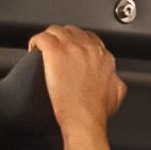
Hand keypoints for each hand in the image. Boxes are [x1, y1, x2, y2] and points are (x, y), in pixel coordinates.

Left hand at [24, 19, 121, 144]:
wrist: (84, 119)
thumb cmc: (97, 111)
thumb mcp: (117, 94)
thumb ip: (116, 81)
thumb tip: (114, 79)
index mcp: (103, 57)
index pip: (89, 38)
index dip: (77, 43)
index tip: (71, 51)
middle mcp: (89, 48)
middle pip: (72, 31)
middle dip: (62, 38)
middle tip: (55, 51)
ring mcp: (72, 48)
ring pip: (56, 30)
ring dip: (49, 38)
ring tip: (43, 49)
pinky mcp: (56, 53)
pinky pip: (42, 37)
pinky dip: (36, 41)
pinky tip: (34, 49)